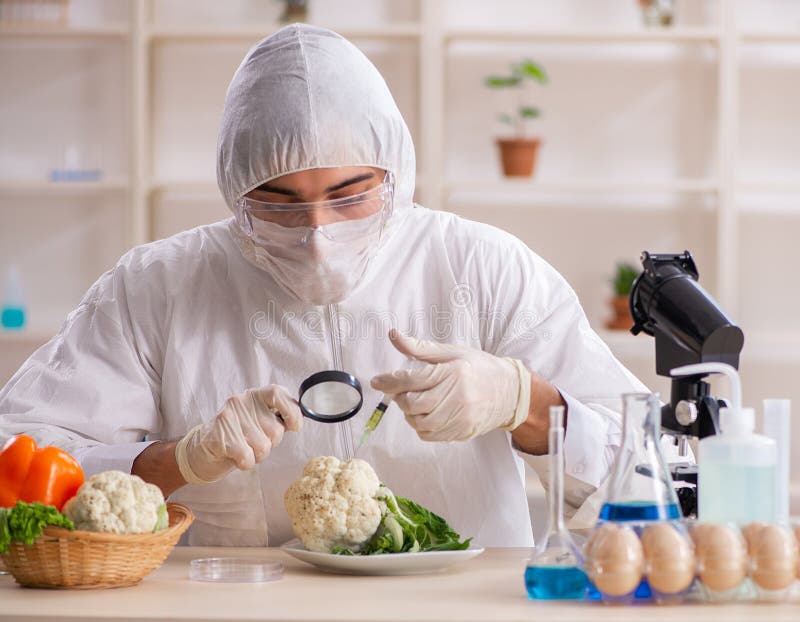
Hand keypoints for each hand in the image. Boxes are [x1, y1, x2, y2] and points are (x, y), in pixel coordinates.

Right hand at [175, 385, 301, 483]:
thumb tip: (298, 420)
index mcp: (254, 395)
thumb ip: (276, 418)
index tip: (295, 426)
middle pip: (275, 430)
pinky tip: (234, 457)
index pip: (278, 393)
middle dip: (270, 444)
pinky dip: (245, 463)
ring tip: (243, 449)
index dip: (291, 411)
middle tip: (253, 444)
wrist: (200, 451)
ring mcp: (228, 418)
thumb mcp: (258, 421)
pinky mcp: (218, 436)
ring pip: (263, 447)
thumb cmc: (237, 437)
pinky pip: (246, 457)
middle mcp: (241, 401)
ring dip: (257, 456)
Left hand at [371, 330, 530, 441]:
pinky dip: (421, 426)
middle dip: (400, 398)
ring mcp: (460, 417)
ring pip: (418, 423)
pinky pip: (429, 435)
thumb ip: (420, 348)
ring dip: (410, 414)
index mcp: (453, 372)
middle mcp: (457, 396)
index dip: (389, 381)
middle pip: (412, 404)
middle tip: (403, 391)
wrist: (510, 392)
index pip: (411, 379)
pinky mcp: (461, 432)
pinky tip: (427, 414)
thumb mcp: (452, 352)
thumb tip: (393, 335)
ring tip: (416, 402)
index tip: (377, 382)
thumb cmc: (479, 368)